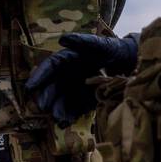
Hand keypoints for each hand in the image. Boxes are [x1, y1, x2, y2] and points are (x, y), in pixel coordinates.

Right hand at [24, 32, 138, 125]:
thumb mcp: (101, 45)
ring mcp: (76, 89)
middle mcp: (69, 74)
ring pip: (62, 100)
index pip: (50, 66)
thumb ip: (83, 42)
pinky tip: (68, 123)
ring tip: (59, 120)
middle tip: (44, 108)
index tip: (29, 87)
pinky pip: (75, 109)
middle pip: (53, 86)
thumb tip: (62, 39)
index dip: (39, 76)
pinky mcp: (85, 101)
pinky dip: (70, 116)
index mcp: (69, 59)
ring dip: (58, 110)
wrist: (131, 65)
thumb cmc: (114, 51)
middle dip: (47, 98)